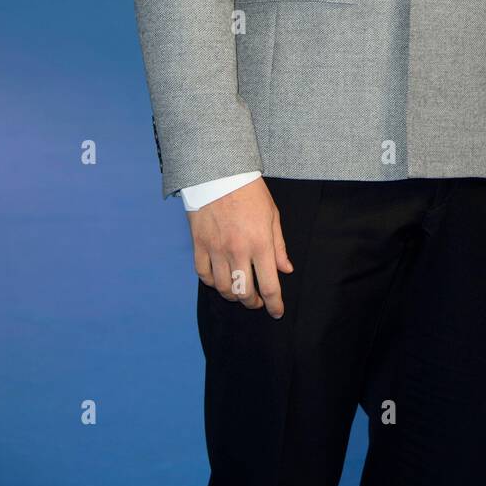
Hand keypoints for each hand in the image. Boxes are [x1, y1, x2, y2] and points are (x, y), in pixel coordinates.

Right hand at [188, 178, 292, 316]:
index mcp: (260, 244)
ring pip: (223, 288)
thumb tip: (285, 269)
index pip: (269, 286)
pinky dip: (212, 282)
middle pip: (244, 292)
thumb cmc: (250, 192)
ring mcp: (216, 249)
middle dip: (253, 303)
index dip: (274, 304)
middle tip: (257, 301)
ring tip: (239, 292)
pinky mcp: (199, 245)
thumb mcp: (272, 215)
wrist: (219, 173)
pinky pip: (204, 274)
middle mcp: (238, 251)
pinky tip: (219, 279)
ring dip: (233, 296)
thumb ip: (278, 246)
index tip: (277, 312)